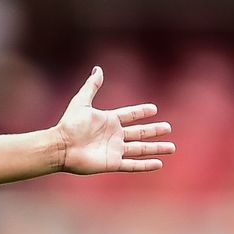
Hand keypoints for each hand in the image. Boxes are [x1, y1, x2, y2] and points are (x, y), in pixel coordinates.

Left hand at [57, 66, 175, 174]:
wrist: (61, 146)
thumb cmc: (70, 124)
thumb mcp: (81, 102)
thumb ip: (92, 86)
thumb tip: (97, 68)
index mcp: (108, 121)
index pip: (129, 115)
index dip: (141, 112)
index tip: (153, 109)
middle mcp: (113, 135)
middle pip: (139, 133)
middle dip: (153, 131)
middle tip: (168, 128)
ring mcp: (114, 150)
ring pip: (140, 149)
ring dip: (155, 149)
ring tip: (171, 147)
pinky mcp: (112, 163)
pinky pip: (132, 165)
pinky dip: (145, 165)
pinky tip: (159, 163)